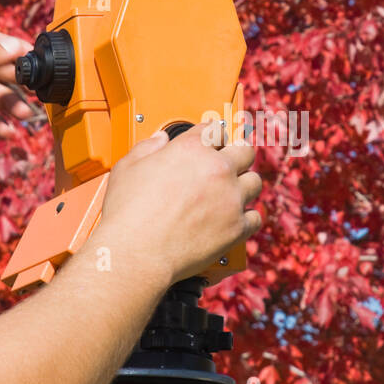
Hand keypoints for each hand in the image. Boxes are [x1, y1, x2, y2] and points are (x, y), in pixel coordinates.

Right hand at [98, 123, 261, 282]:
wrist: (136, 253)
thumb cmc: (128, 214)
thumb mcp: (127, 168)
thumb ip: (147, 147)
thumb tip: (160, 140)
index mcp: (191, 149)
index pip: (214, 129)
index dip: (212, 134)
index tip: (213, 140)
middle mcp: (217, 169)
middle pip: (245, 150)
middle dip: (238, 153)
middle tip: (233, 160)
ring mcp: (231, 198)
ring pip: (255, 182)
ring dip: (245, 184)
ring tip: (234, 191)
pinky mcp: (237, 228)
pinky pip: (256, 217)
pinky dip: (247, 218)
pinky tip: (237, 218)